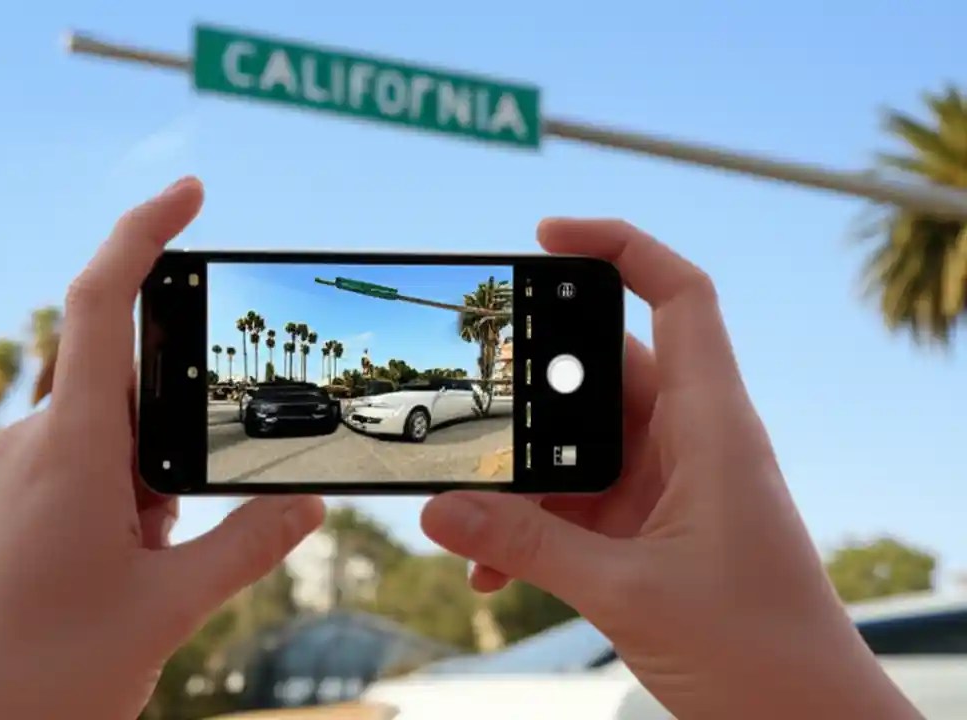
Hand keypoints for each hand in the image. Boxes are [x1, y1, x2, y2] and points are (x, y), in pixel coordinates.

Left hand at [0, 177, 325, 719]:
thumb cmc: (47, 673)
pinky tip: (142, 556)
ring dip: (156, 466)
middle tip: (202, 480)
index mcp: (70, 446)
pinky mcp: (16, 504)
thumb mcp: (171, 606)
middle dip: (180, 404)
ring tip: (161, 551)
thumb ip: (248, 544)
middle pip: (118, 367)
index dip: (146, 232)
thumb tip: (307, 504)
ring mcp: (20, 473)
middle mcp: (35, 443)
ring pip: (108, 426)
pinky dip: (132, 490)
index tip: (192, 193)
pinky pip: (86, 463)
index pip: (103, 302)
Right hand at [422, 220, 918, 718]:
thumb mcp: (626, 593)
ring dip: (521, 481)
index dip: (620, 247)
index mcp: (713, 428)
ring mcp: (669, 487)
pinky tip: (492, 569)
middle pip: (602, 372)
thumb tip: (438, 512)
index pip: (680, 297)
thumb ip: (526, 546)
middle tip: (468, 407)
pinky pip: (577, 503)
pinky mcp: (650, 530)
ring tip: (468, 516)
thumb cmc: (759, 654)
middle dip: (529, 392)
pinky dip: (532, 527)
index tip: (545, 234)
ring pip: (578, 446)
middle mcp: (692, 443)